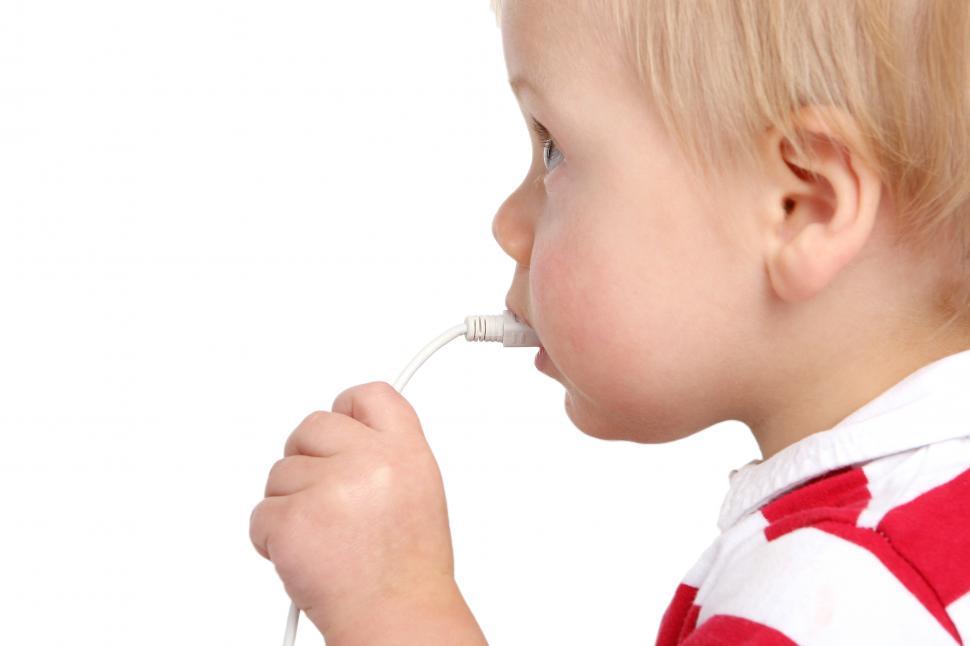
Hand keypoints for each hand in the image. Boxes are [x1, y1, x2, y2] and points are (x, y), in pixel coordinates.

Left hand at [249, 381, 457, 637]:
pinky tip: (307, 557)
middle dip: (307, 460)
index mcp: (406, 451)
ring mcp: (329, 488)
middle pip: (311, 427)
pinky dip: (271, 539)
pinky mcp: (291, 521)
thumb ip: (386, 455)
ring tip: (326, 540)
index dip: (347, 409)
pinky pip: (260, 514)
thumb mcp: (418, 492)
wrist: (398, 622)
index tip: (339, 427)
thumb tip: (344, 436)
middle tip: (325, 502)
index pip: (369, 396)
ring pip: (280, 473)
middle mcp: (370, 461)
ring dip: (290, 505)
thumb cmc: (407, 570)